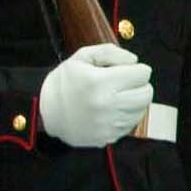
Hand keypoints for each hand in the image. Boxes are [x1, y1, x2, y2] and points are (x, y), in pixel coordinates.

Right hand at [37, 44, 156, 147]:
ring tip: (119, 96)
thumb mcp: (82, 56)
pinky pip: (130, 125)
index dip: (137, 68)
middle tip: (128, 83)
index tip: (127, 69)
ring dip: (135, 101)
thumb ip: (110, 52)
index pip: (142, 74)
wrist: (44, 112)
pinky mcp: (107, 138)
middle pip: (146, 94)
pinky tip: (113, 110)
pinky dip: (127, 116)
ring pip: (141, 111)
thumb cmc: (64, 81)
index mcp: (100, 82)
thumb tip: (134, 61)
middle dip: (141, 85)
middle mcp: (107, 105)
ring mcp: (108, 124)